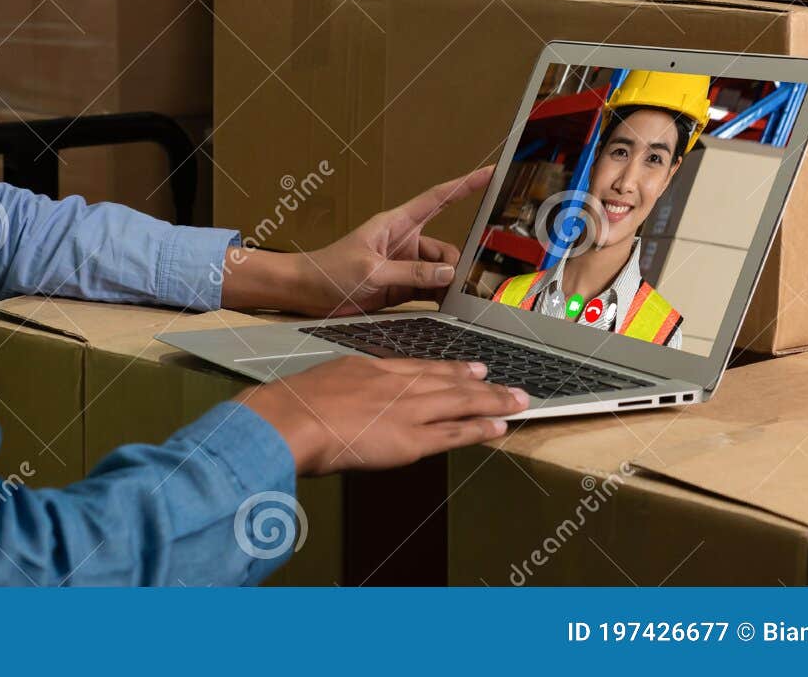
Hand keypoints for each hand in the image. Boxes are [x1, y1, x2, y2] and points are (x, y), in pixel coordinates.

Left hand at [220, 166, 493, 317]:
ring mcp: (404, 265)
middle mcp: (404, 242)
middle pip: (446, 248)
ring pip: (440, 271)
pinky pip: (429, 288)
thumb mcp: (371, 271)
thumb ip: (411, 272)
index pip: (438, 199)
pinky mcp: (400, 286)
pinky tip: (449, 308)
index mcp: (396, 224)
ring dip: (448, 285)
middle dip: (457, 264)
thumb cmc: (330, 271)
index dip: (464, 185)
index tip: (490, 174)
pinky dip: (440, 297)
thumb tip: (449, 272)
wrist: (307, 293)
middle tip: (466, 286)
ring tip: (457, 300)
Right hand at [237, 356, 527, 474]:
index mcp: (370, 369)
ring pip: (459, 402)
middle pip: (446, 381)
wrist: (289, 419)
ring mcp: (406, 410)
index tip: (468, 368)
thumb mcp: (317, 385)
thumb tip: (339, 405)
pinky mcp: (411, 439)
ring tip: (517, 400)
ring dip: (492, 402)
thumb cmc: (291, 406)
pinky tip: (499, 427)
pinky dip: (479, 429)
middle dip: (479, 383)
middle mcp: (394, 384)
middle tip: (505, 382)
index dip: (447, 370)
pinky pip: (454, 433)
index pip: (418, 368)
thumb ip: (338, 392)